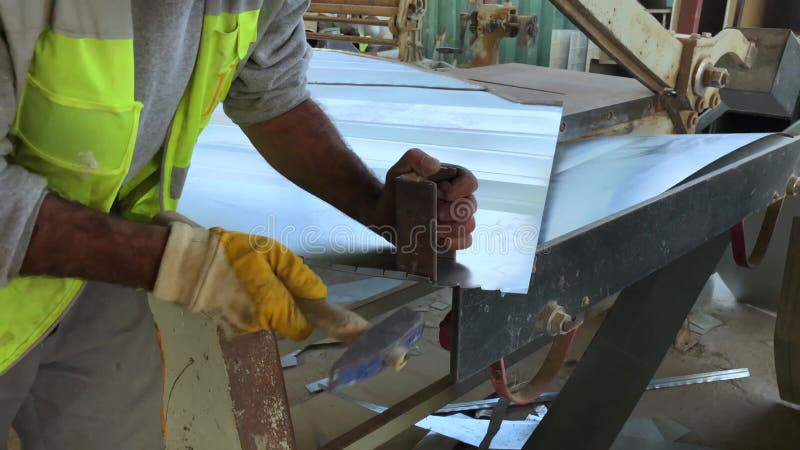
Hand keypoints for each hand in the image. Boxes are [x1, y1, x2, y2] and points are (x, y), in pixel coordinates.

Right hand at [153, 223, 326, 339]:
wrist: (188, 262)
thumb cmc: (233, 253)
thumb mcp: (272, 253)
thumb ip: (298, 275)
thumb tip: (320, 295)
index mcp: (274, 308)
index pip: (302, 328)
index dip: (306, 313)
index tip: (300, 297)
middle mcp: (259, 324)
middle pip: (285, 324)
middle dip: (286, 306)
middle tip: (274, 281)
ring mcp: (241, 328)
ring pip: (267, 321)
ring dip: (267, 305)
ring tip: (253, 280)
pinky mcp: (226, 326)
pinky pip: (249, 319)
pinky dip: (249, 306)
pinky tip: (239, 287)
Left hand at [375, 149, 477, 249]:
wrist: (384, 211)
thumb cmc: (396, 187)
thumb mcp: (402, 168)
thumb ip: (415, 158)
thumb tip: (434, 165)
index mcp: (452, 179)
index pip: (470, 182)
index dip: (461, 190)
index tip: (444, 193)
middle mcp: (458, 199)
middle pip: (471, 207)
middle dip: (454, 212)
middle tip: (436, 213)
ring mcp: (455, 219)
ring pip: (469, 225)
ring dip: (453, 228)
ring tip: (434, 227)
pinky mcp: (450, 236)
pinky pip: (464, 241)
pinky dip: (455, 242)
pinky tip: (440, 239)